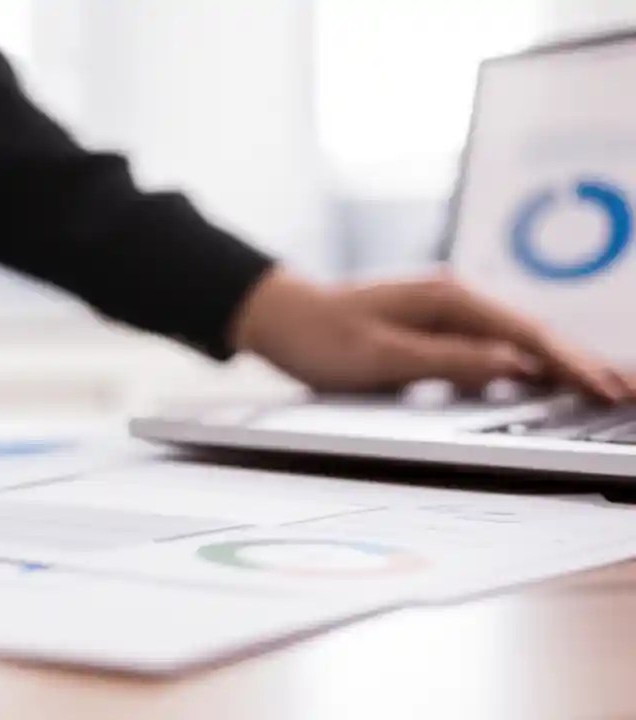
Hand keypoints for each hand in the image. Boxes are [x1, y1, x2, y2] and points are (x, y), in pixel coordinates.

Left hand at [231, 268, 635, 400]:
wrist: (278, 317)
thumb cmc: (320, 337)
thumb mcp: (381, 357)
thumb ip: (451, 361)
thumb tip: (517, 367)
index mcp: (447, 300)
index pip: (526, 336)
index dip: (572, 365)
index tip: (608, 391)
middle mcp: (453, 300)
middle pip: (533, 335)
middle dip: (583, 363)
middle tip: (627, 393)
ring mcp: (445, 313)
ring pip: (517, 341)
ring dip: (561, 364)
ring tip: (606, 389)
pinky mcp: (434, 329)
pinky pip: (492, 347)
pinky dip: (527, 365)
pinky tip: (548, 382)